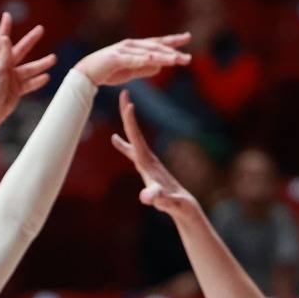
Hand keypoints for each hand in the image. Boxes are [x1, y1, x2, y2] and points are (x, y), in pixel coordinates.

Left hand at [0, 12, 55, 137]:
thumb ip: (3, 55)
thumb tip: (5, 37)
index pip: (2, 40)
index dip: (5, 27)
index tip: (7, 15)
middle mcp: (4, 67)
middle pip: (20, 50)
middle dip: (31, 40)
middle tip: (41, 29)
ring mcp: (11, 78)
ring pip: (29, 69)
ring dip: (41, 64)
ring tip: (53, 59)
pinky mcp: (16, 90)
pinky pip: (29, 83)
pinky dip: (37, 81)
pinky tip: (47, 77)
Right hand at [77, 34, 191, 88]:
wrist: (86, 73)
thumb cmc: (108, 71)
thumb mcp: (130, 71)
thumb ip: (144, 68)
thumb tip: (160, 66)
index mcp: (136, 47)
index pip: (157, 43)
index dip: (173, 40)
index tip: (187, 37)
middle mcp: (131, 45)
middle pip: (156, 48)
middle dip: (173, 52)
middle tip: (188, 59)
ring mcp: (123, 50)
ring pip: (147, 53)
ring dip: (163, 56)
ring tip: (176, 60)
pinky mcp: (115, 58)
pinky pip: (132, 59)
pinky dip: (143, 59)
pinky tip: (153, 60)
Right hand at [110, 91, 203, 222]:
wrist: (183, 205)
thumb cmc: (173, 204)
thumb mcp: (164, 202)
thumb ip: (156, 198)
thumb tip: (147, 197)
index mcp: (147, 162)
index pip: (136, 138)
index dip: (131, 122)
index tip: (129, 103)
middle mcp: (147, 157)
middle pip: (134, 132)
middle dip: (128, 113)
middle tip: (124, 92)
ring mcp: (146, 161)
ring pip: (133, 138)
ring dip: (126, 122)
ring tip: (122, 107)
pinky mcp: (146, 166)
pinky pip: (131, 149)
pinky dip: (122, 142)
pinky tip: (115, 139)